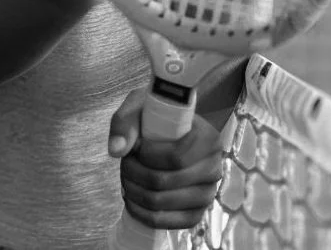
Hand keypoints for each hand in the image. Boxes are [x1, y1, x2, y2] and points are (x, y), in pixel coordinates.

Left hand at [109, 88, 223, 230]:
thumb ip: (126, 122)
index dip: (146, 155)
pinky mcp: (197, 212)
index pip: (175, 158)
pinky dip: (144, 213)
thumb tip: (116, 150)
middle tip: (125, 161)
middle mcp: (214, 169)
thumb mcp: (140, 105)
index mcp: (208, 139)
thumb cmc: (155, 114)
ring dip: (134, 191)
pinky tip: (132, 198)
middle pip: (164, 181)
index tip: (135, 145)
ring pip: (162, 203)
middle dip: (134, 172)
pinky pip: (170, 223)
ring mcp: (208, 194)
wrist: (172, 127)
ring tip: (126, 176)